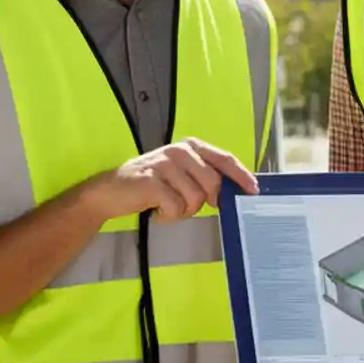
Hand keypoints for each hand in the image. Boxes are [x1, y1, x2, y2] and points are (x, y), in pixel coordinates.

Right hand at [98, 138, 259, 221]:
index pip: (224, 159)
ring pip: (194, 200)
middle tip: (182, 205)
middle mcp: (180, 151)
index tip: (253, 191)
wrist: (110, 191)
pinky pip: (175, 208)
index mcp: (190, 146)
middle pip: (212, 184)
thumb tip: (232, 191)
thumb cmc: (151, 184)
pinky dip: (167, 216)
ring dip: (181, 211)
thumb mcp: (181, 174)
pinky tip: (155, 210)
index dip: (241, 176)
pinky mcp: (152, 181)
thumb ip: (205, 177)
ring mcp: (165, 164)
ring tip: (165, 205)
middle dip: (202, 202)